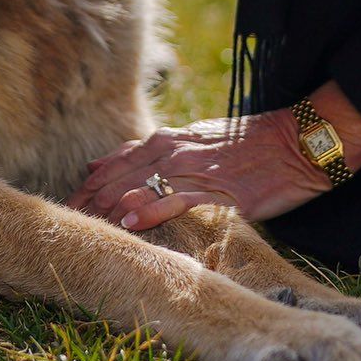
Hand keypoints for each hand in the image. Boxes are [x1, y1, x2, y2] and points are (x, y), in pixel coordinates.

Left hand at [67, 111, 330, 231]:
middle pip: (119, 175)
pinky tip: (128, 221)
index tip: (68, 201)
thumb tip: (108, 162)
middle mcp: (176, 151)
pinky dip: (148, 209)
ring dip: (108, 204)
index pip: (116, 161)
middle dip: (89, 198)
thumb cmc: (250, 144)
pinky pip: (175, 200)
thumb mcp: (198, 139)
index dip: (89, 183)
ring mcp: (195, 171)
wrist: (297, 142)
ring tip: (84, 221)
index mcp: (170, 140)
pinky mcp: (218, 191)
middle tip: (63, 217)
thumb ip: (156, 152)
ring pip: (139, 186)